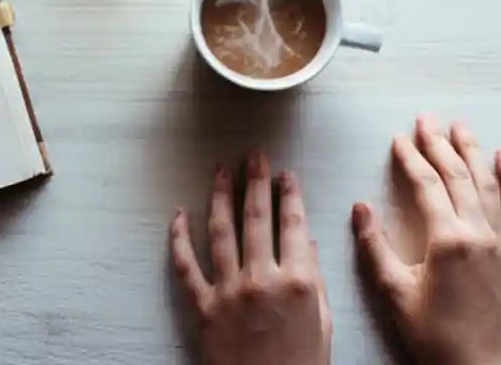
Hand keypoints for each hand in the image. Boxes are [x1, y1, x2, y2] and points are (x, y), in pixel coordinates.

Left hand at [171, 152, 331, 364]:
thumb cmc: (301, 364)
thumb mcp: (322, 323)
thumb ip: (315, 280)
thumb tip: (307, 242)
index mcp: (299, 281)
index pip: (294, 225)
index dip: (290, 195)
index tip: (285, 175)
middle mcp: (262, 279)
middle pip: (257, 218)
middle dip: (255, 181)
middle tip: (253, 156)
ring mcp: (229, 291)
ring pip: (220, 231)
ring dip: (220, 195)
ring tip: (219, 170)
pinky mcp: (203, 307)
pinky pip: (186, 265)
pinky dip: (179, 238)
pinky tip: (178, 215)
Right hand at [352, 116, 500, 364]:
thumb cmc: (434, 335)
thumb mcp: (394, 291)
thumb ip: (375, 247)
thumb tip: (360, 208)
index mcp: (449, 239)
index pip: (427, 185)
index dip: (411, 158)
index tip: (398, 139)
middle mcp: (479, 233)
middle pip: (459, 176)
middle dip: (440, 144)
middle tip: (425, 119)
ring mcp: (500, 242)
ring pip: (489, 184)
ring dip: (474, 151)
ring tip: (463, 126)